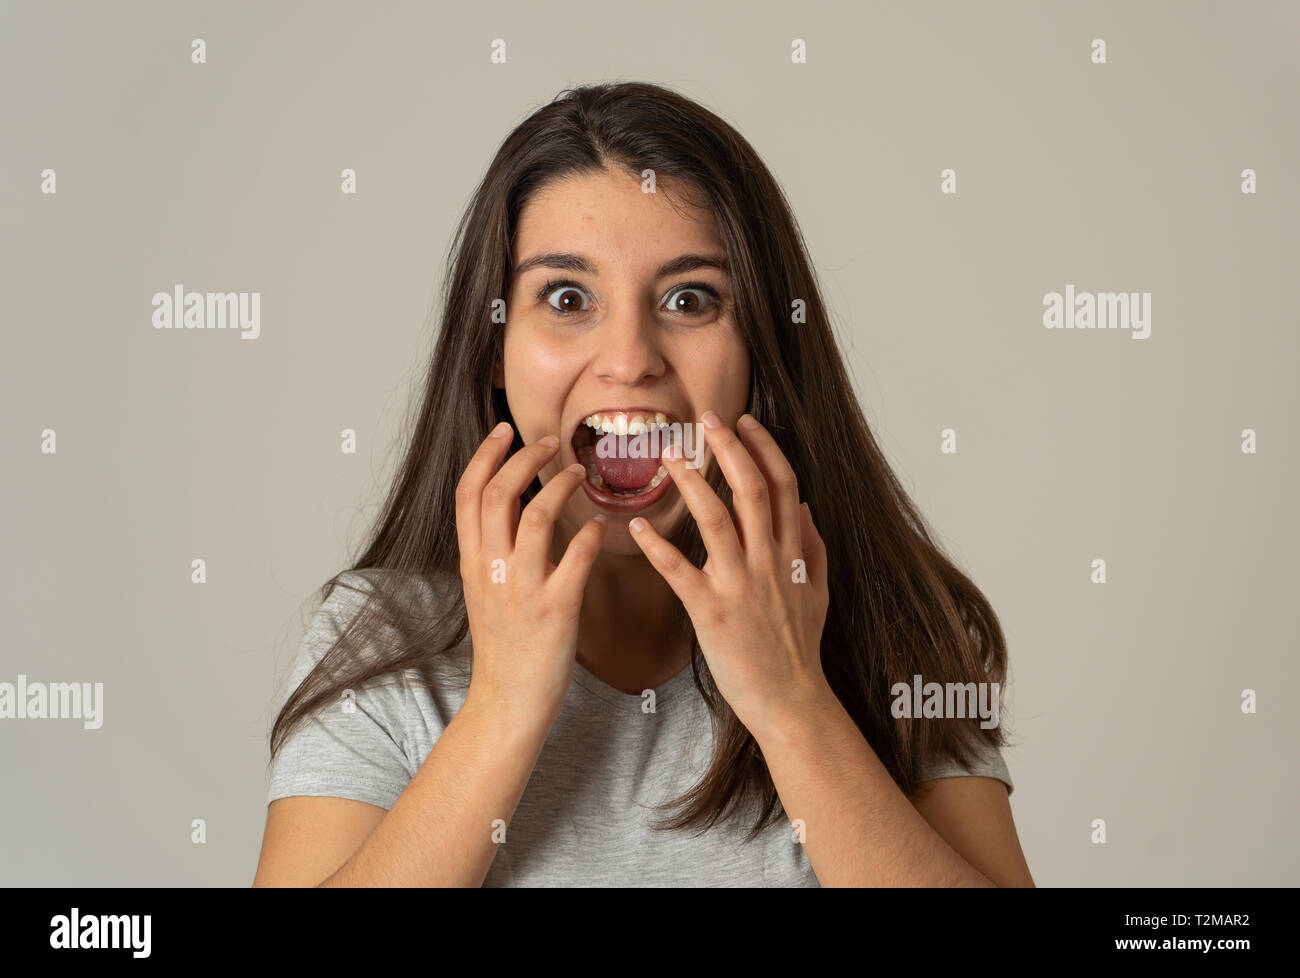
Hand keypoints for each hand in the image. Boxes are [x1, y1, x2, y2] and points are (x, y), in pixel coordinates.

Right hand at [455, 422, 607, 725]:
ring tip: (579, 474)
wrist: (508, 700)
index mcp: (473, 562)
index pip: (468, 494)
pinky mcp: (555, 609)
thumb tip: (510, 512)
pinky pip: (574, 559)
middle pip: (498, 494)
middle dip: (524, 460)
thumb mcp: (486, 591)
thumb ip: (493, 551)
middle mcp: (492, 570)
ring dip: (559, 487)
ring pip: (534, 517)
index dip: (484, 455)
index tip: (504, 430)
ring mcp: (522, 589)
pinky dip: (589, 535)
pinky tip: (603, 524)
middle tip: (550, 443)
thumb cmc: (504, 645)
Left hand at [628, 412, 832, 737]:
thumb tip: (804, 507)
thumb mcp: (818, 592)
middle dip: (729, 448)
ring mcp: (741, 586)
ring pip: (717, 520)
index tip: (744, 421)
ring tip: (669, 456)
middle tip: (706, 418)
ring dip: (692, 483)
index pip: (783, 486)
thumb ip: (812, 547)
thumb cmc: (798, 650)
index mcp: (792, 553)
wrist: (790, 701)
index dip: (764, 448)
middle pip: (751, 490)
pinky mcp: (712, 613)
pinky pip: (680, 572)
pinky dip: (657, 547)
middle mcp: (769, 562)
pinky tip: (636, 526)